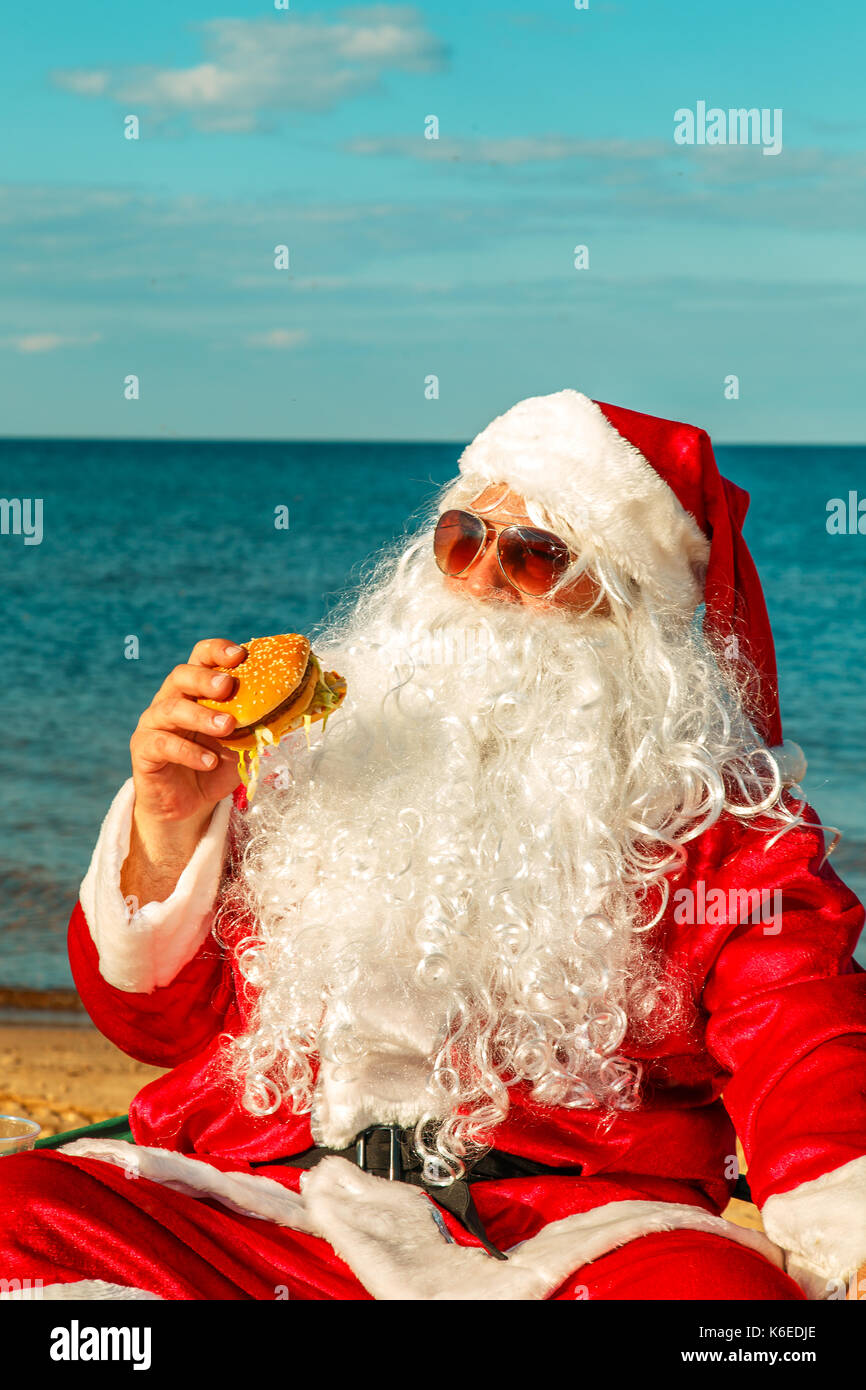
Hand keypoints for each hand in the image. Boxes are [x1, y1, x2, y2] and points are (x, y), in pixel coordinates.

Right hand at [129, 638, 247, 829]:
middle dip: (206, 678)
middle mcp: (171, 700)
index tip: (240, 655)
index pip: (201, 657)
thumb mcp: (243, 742)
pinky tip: (209, 761)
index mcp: (195, 690)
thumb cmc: (217, 765)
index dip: (217, 651)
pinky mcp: (144, 750)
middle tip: (228, 687)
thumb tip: (294, 710)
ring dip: (201, 715)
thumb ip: (259, 724)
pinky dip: (188, 752)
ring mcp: (154, 724)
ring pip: (171, 709)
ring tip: (227, 727)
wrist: (189, 804)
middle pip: (181, 675)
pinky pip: (162, 744)